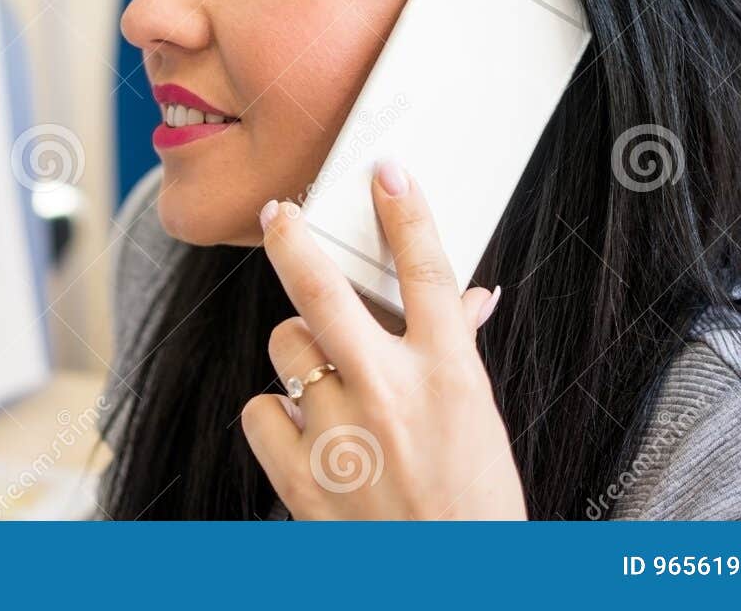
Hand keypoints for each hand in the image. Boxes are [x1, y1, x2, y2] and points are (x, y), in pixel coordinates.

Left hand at [240, 161, 526, 519]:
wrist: (452, 588)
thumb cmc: (474, 505)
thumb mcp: (480, 420)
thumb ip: (456, 350)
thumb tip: (466, 297)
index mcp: (448, 375)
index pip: (426, 271)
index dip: (404, 212)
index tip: (386, 171)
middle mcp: (390, 393)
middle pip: (323, 287)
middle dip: (293, 238)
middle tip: (279, 215)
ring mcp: (340, 433)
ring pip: (285, 346)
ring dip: (298, 352)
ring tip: (322, 377)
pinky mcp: (301, 475)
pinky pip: (260, 409)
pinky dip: (275, 414)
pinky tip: (303, 429)